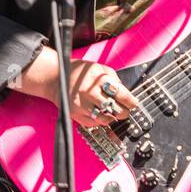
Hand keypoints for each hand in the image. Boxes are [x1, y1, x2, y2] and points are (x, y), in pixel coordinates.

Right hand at [15, 48, 140, 127]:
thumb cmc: (80, 72)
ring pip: (104, 118)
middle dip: (123, 112)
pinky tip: (102, 115)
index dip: (131, 101)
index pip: (121, 94)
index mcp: (99, 79)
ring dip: (112, 118)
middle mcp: (90, 92)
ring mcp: (82, 105)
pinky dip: (100, 121)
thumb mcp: (100, 68)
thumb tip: (126, 93)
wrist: (56, 78)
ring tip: (114, 114)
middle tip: (126, 111)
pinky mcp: (75, 114)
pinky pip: (93, 123)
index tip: (134, 104)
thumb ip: (114, 79)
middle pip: (114, 108)